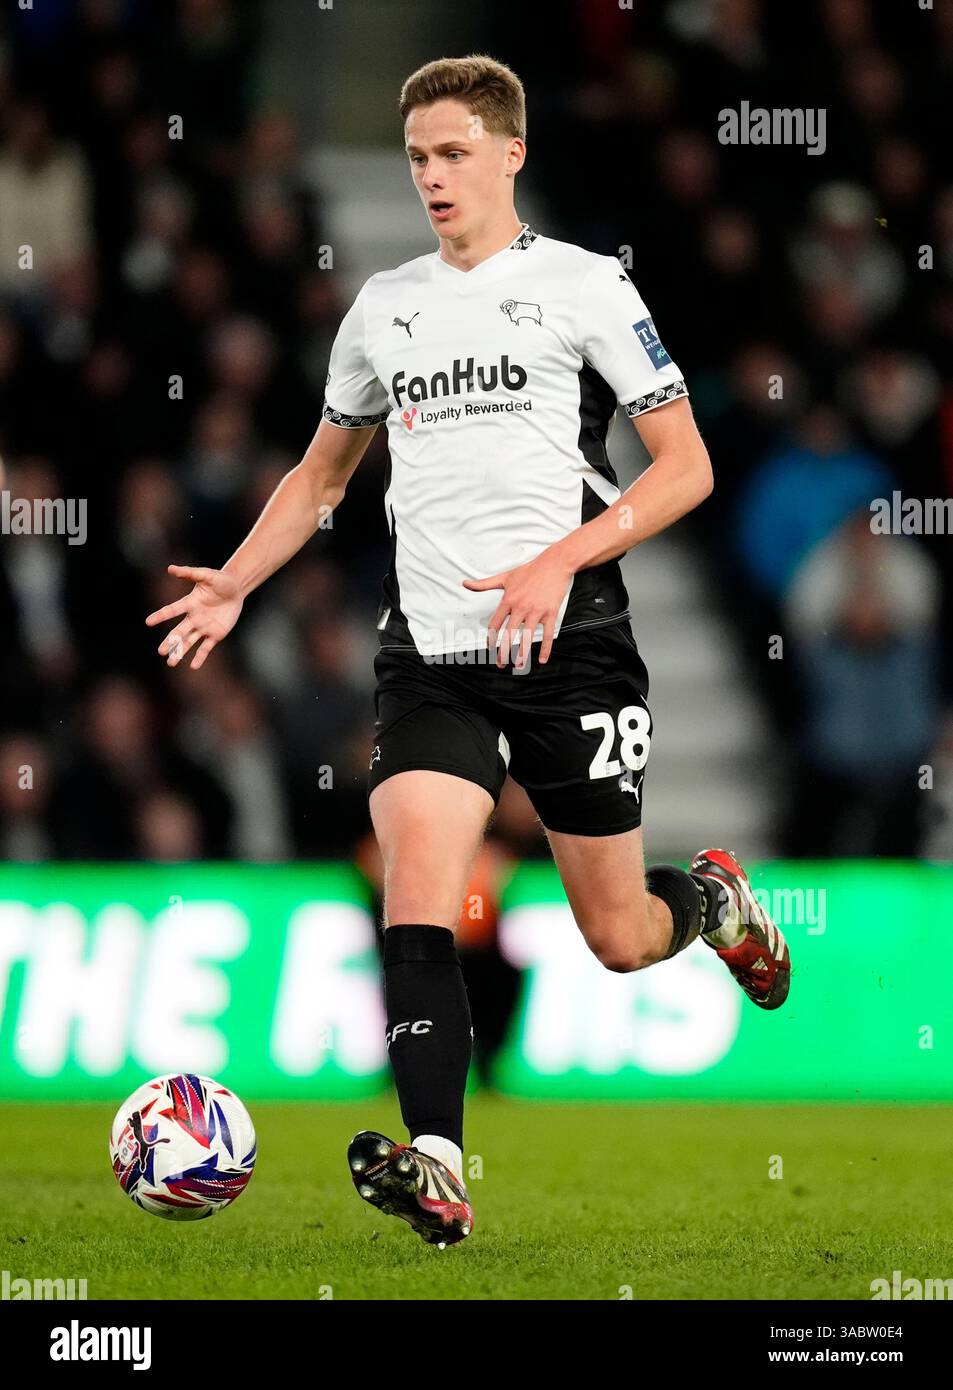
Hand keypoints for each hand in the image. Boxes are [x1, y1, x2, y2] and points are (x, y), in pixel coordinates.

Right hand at [145, 564, 243, 669]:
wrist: (236, 589)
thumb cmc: (220, 580)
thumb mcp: (207, 575)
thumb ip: (190, 573)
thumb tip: (170, 568)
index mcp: (189, 603)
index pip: (172, 610)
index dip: (160, 616)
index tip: (148, 622)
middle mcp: (194, 617)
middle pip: (179, 632)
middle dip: (170, 642)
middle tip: (160, 651)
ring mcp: (204, 627)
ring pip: (189, 642)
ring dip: (180, 652)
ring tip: (170, 663)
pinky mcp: (216, 634)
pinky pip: (206, 647)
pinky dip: (200, 657)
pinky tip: (193, 666)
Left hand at [463, 548, 572, 667]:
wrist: (554, 564)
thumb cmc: (529, 570)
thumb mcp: (505, 577)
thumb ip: (484, 584)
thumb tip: (465, 583)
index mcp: (508, 600)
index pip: (495, 624)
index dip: (491, 638)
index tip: (490, 648)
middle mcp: (521, 607)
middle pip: (509, 635)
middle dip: (504, 652)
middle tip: (501, 664)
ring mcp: (536, 611)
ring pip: (527, 637)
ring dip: (523, 654)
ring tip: (519, 665)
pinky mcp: (550, 612)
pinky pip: (547, 634)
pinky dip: (545, 648)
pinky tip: (543, 660)